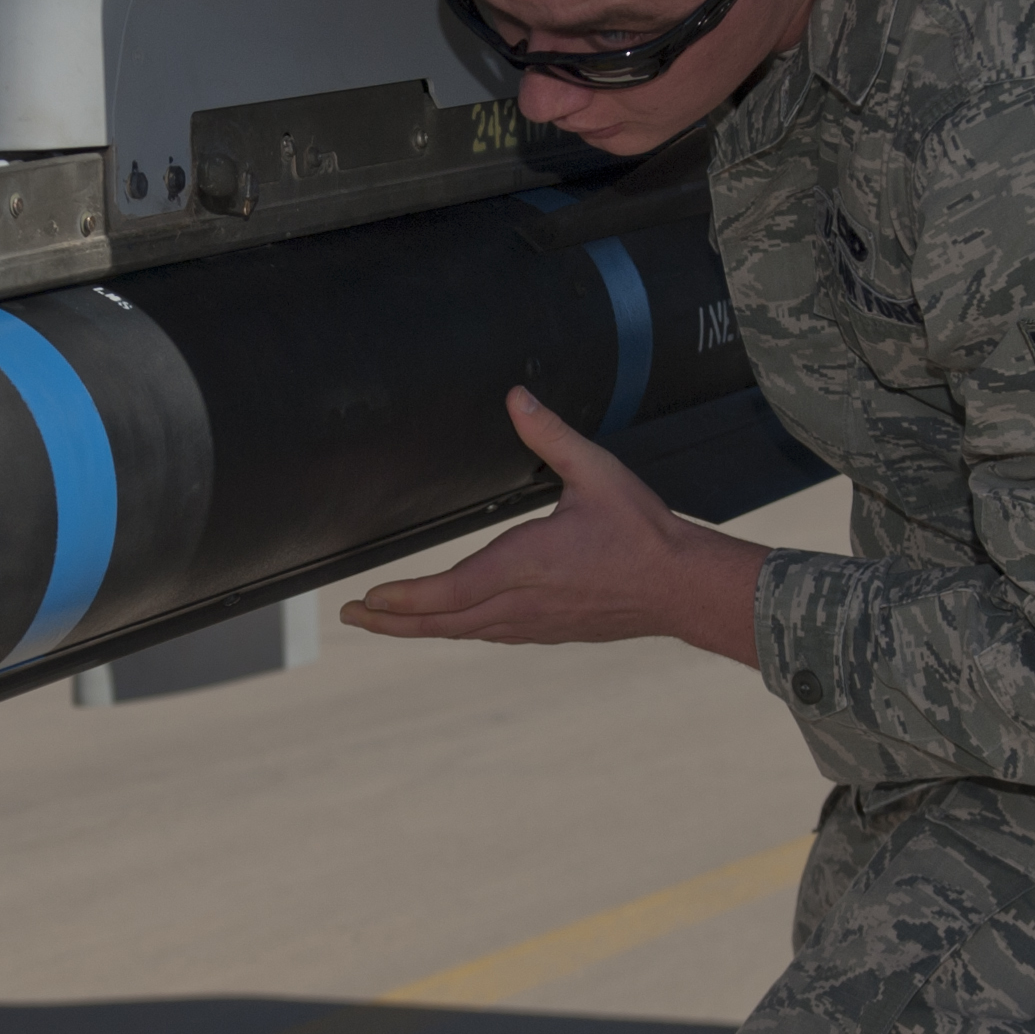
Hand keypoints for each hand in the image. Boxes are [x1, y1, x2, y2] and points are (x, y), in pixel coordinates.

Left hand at [339, 389, 765, 663]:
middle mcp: (523, 602)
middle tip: (352, 617)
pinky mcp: (547, 632)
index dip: (406, 598)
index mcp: (527, 564)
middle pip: (444, 622)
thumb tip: (516, 398)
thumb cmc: (642, 532)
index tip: (368, 598)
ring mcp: (534, 623)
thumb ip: (551, 435)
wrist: (682, 587)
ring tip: (383, 622)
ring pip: (464, 633)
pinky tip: (446, 625)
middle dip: (393, 622)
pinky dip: (456, 630)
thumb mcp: (596, 472)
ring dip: (419, 629)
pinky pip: (489, 635)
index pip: (452, 590)